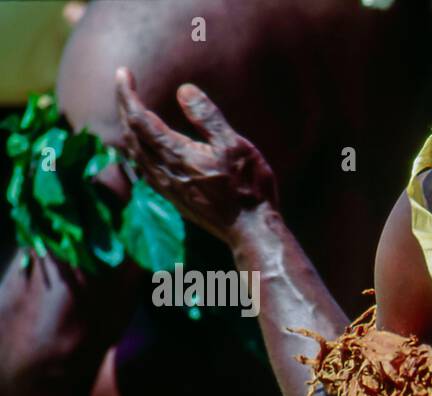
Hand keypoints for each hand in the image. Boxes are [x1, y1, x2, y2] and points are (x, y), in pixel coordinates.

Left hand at [114, 67, 277, 243]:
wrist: (251, 230)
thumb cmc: (248, 188)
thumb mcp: (235, 146)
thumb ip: (207, 118)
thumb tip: (184, 90)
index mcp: (176, 154)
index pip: (138, 118)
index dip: (127, 93)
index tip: (123, 72)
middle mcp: (164, 171)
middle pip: (130, 133)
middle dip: (124, 106)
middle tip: (125, 85)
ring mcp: (166, 187)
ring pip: (133, 151)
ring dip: (128, 127)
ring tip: (131, 110)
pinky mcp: (172, 198)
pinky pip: (142, 168)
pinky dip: (136, 148)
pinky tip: (143, 146)